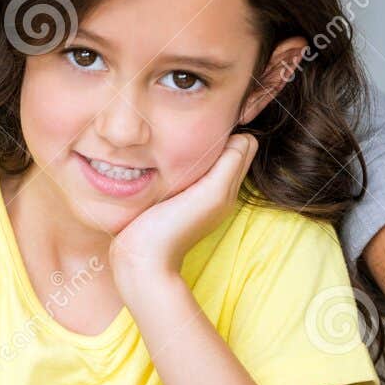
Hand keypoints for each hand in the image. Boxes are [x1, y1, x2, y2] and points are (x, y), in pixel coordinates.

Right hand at [110, 133, 257, 290]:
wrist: (141, 261)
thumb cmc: (173, 228)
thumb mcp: (210, 193)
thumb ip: (229, 164)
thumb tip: (242, 137)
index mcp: (227, 187)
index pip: (243, 145)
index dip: (231, 131)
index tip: (212, 123)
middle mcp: (215, 190)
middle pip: (226, 149)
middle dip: (218, 136)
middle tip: (196, 126)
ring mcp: (194, 194)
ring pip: (205, 157)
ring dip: (197, 147)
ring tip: (181, 139)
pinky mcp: (173, 198)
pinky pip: (186, 168)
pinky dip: (182, 159)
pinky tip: (167, 160)